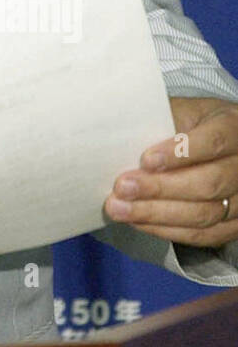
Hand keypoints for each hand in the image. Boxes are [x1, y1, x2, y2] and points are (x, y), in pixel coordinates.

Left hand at [104, 97, 237, 248]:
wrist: (224, 145)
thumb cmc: (196, 124)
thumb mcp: (185, 110)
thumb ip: (161, 120)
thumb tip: (120, 133)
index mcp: (234, 128)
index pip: (213, 142)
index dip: (180, 153)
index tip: (145, 160)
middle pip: (208, 183)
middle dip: (160, 188)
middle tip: (122, 188)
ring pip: (205, 214)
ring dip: (157, 214)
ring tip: (120, 209)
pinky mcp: (235, 225)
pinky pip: (203, 235)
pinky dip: (167, 230)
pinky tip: (138, 222)